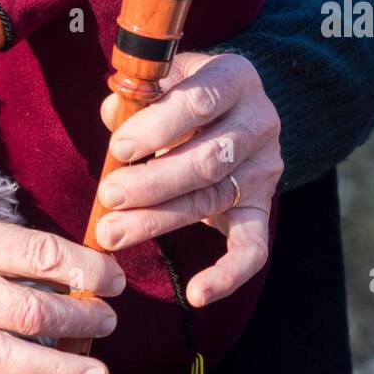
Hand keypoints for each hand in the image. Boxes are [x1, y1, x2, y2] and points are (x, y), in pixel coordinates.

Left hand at [96, 52, 282, 307]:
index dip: (158, 127)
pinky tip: (196, 295)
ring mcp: (265, 168)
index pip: (201, 102)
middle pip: (207, 159)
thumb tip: (115, 112)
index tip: (119, 148)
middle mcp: (259, 121)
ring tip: (112, 233)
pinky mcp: (261, 207)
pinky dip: (227, 275)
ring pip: (212, 199)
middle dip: (152, 182)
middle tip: (108, 197)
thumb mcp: (164, 79)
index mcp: (235, 78)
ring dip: (157, 220)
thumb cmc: (181, 93)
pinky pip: (253, 248)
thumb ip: (138, 94)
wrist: (232, 108)